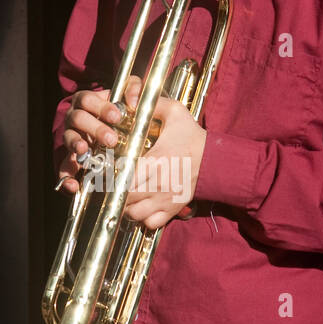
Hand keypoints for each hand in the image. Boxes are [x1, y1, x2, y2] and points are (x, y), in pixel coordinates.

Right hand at [57, 75, 142, 192]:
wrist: (117, 136)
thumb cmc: (122, 111)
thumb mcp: (129, 95)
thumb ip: (133, 88)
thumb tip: (132, 99)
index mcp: (86, 102)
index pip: (87, 99)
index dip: (100, 107)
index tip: (117, 116)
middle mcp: (75, 119)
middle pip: (77, 119)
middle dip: (95, 129)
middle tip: (112, 139)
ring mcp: (72, 139)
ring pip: (69, 140)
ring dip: (77, 145)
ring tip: (85, 150)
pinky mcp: (72, 160)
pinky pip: (64, 169)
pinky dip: (67, 177)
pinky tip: (73, 185)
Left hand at [121, 77, 206, 230]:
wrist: (215, 159)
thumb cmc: (192, 136)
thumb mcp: (175, 113)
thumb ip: (154, 104)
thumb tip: (132, 99)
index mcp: (156, 160)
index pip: (124, 178)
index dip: (111, 177)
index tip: (108, 172)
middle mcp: (159, 183)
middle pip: (124, 198)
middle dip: (115, 193)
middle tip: (113, 183)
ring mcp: (166, 199)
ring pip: (134, 214)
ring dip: (126, 207)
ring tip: (125, 195)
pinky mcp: (172, 209)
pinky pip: (150, 223)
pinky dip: (142, 218)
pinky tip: (141, 206)